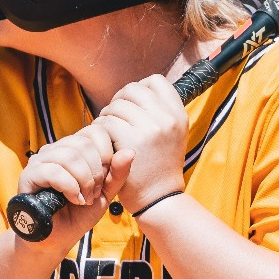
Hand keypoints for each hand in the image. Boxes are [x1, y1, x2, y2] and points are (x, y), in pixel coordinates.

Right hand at [17, 124, 130, 249]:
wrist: (58, 239)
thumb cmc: (79, 214)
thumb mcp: (105, 193)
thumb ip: (118, 174)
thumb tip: (130, 152)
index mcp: (74, 148)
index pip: (95, 131)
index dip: (106, 155)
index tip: (103, 180)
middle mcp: (56, 149)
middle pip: (83, 143)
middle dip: (95, 172)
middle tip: (93, 193)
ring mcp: (40, 160)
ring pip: (69, 156)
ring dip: (83, 181)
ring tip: (84, 198)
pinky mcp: (28, 175)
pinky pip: (53, 171)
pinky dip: (70, 187)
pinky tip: (73, 200)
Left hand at [94, 74, 186, 212]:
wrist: (158, 197)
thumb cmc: (160, 166)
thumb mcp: (174, 134)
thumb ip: (161, 111)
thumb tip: (141, 87)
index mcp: (178, 114)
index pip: (156, 81)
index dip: (140, 88)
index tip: (133, 104)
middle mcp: (166, 118)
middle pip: (133, 89)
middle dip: (120, 100)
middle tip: (116, 117)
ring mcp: (149, 129)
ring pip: (117, 104)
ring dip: (108, 115)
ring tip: (110, 131)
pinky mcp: (130, 141)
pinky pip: (106, 122)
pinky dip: (100, 129)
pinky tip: (105, 141)